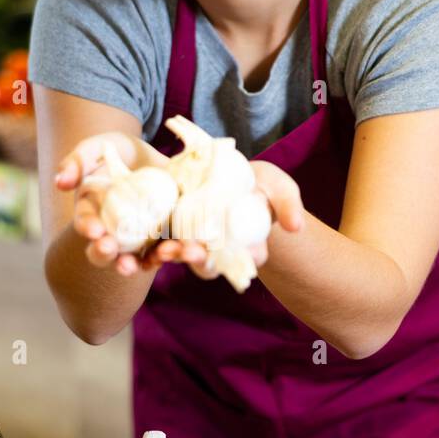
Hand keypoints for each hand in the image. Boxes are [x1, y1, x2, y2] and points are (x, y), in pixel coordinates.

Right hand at [55, 131, 167, 275]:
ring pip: (135, 259)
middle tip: (113, 254)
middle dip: (107, 255)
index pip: (86, 223)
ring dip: (139, 264)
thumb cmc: (117, 150)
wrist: (152, 155)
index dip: (88, 228)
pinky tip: (180, 251)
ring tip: (150, 261)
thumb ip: (76, 161)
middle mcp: (111, 233)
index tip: (95, 231)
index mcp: (91, 214)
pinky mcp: (162, 238)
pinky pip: (165, 250)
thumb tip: (60, 183)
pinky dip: (173, 253)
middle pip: (105, 251)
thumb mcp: (96, 148)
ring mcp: (137, 239)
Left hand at [138, 159, 304, 278]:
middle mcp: (213, 250)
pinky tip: (142, 240)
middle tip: (188, 251)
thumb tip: (296, 226)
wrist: (232, 175)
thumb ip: (288, 205)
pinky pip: (154, 237)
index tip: (225, 255)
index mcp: (241, 249)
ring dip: (167, 256)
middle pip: (202, 261)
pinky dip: (147, 242)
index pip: (238, 262)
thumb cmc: (261, 186)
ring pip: (176, 253)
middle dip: (194, 259)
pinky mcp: (169, 226)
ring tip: (161, 250)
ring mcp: (189, 240)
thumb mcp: (279, 189)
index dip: (233, 263)